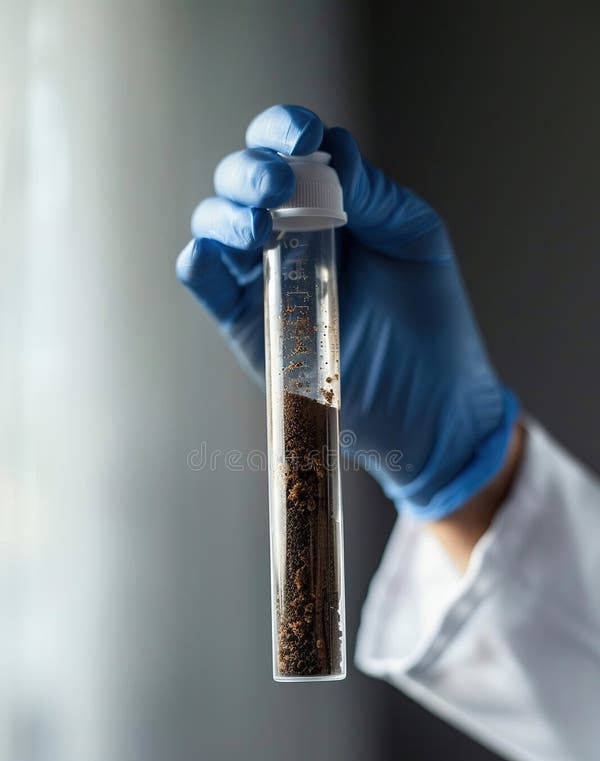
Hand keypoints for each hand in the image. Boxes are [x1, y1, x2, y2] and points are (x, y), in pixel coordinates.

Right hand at [176, 105, 517, 518]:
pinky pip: (204, 282)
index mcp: (330, 203)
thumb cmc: (432, 319)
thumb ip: (373, 194)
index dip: (283, 129)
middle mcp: (289, 233)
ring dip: (226, 214)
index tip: (301, 134)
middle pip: (241, 179)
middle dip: (252, 171)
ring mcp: (264, 278)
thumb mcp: (415, 238)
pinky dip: (199, 261)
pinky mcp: (247, 324)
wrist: (431, 404)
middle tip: (279, 186)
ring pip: (213, 224)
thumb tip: (331, 148)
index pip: (288, 148)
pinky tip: (215, 254)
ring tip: (260, 227)